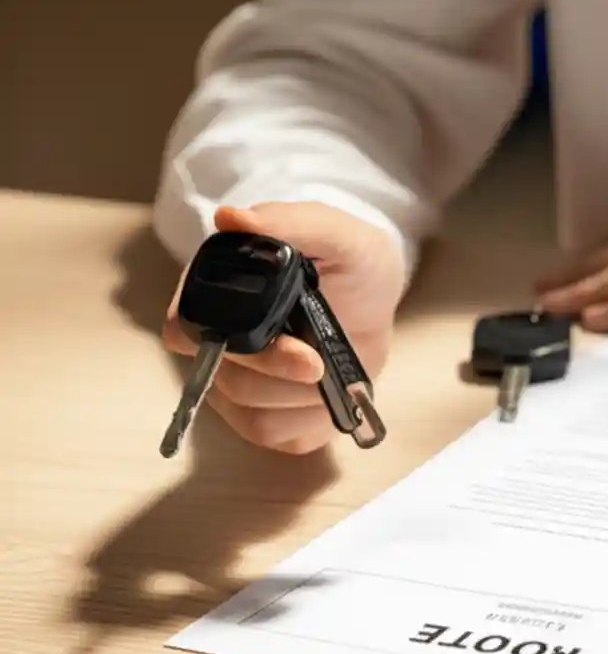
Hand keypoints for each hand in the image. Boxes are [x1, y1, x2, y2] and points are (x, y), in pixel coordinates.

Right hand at [162, 203, 405, 453]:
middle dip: (278, 372)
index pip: (187, 329)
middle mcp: (220, 342)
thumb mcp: (339, 233)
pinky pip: (272, 434)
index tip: (288, 344)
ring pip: (250, 410)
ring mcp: (239, 385)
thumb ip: (292, 223)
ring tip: (330, 364)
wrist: (375, 302)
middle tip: (319, 363)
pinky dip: (307, 421)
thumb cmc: (351, 263)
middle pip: (225, 379)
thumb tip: (231, 219)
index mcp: (218, 292)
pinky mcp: (267, 418)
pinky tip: (328, 395)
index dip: (226, 343)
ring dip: (300, 394)